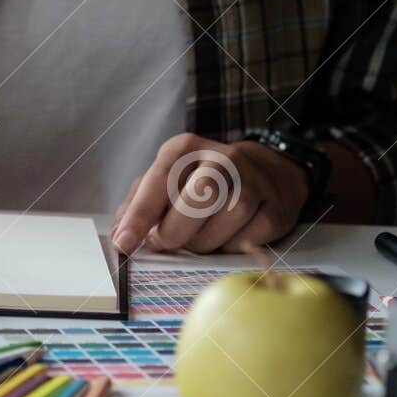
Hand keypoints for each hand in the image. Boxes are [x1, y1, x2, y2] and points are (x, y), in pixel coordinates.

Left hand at [110, 133, 309, 253]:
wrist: (266, 172)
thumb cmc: (201, 179)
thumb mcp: (166, 179)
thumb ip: (138, 203)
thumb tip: (120, 234)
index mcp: (184, 149)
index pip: (157, 183)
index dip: (139, 217)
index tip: (124, 243)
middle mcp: (222, 159)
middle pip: (192, 205)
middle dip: (172, 234)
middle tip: (164, 241)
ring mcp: (254, 183)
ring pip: (217, 231)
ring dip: (200, 244)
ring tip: (199, 233)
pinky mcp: (275, 210)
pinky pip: (242, 244)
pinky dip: (228, 247)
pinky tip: (228, 233)